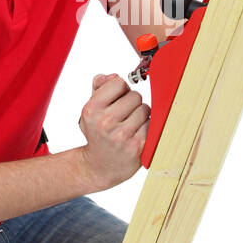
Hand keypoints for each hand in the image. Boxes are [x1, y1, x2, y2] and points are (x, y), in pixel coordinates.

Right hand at [78, 73, 149, 189]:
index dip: (120, 90)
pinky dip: (146, 127)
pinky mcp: (137, 145)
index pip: (118, 82)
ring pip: (145, 109)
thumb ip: (100, 86)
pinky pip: (151, 124)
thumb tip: (113, 76)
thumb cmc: (97, 133)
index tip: (116, 100)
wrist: (99, 166)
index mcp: (92, 110)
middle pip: (135, 95)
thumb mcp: (90, 109)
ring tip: (129, 126)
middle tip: (123, 116)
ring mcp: (122, 135)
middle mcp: (105, 122)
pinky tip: (135, 134)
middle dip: (131, 103)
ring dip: (140, 115)